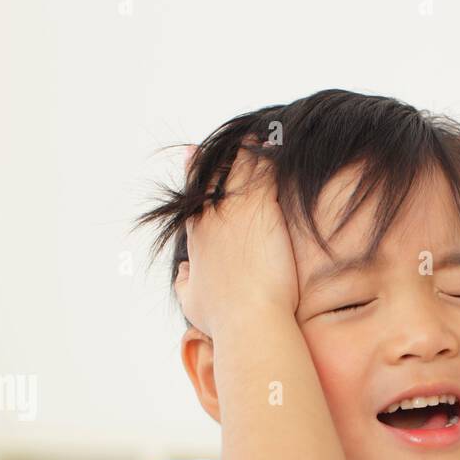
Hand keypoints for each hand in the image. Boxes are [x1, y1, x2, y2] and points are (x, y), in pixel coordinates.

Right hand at [175, 142, 299, 335]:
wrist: (248, 319)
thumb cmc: (222, 318)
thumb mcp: (191, 302)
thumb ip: (183, 283)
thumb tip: (182, 272)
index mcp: (197, 237)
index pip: (192, 198)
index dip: (193, 174)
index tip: (193, 155)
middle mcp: (212, 218)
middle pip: (213, 176)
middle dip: (220, 159)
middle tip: (230, 143)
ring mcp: (236, 211)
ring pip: (239, 169)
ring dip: (248, 153)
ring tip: (258, 140)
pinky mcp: (261, 209)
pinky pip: (264, 172)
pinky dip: (269, 158)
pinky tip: (276, 147)